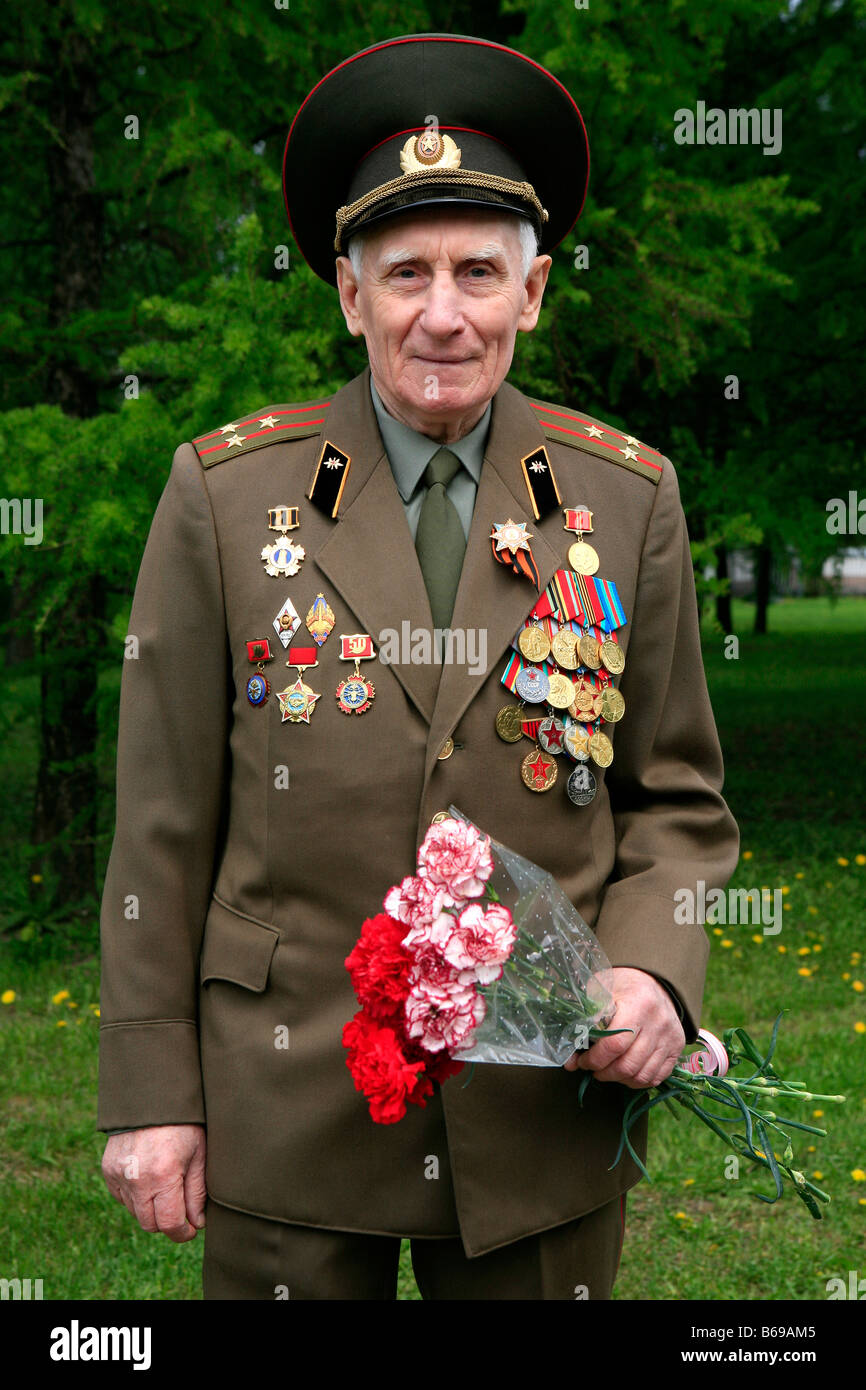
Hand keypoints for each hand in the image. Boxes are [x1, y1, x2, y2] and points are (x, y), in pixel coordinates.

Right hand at [101, 1124, 206, 1241]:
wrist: (152, 1095)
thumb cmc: (183, 1123)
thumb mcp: (199, 1153)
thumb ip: (197, 1192)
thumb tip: (196, 1223)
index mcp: (163, 1174)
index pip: (169, 1223)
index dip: (183, 1232)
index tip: (191, 1230)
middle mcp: (136, 1178)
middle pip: (150, 1224)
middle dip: (167, 1222)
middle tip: (181, 1211)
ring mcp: (118, 1174)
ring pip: (135, 1212)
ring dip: (151, 1209)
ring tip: (166, 1187)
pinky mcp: (107, 1169)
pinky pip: (121, 1197)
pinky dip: (135, 1196)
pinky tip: (149, 1178)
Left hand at [564, 968, 684, 1088]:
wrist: (653, 982)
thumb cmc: (621, 986)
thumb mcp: (600, 991)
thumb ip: (584, 1022)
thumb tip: (569, 1059)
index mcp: (639, 1003)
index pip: (615, 1044)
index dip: (594, 1059)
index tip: (582, 1060)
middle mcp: (659, 1022)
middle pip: (628, 1064)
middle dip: (604, 1073)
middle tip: (592, 1068)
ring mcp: (670, 1037)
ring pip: (642, 1075)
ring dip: (619, 1080)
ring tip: (607, 1071)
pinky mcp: (677, 1048)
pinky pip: (656, 1077)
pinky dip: (637, 1081)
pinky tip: (624, 1074)